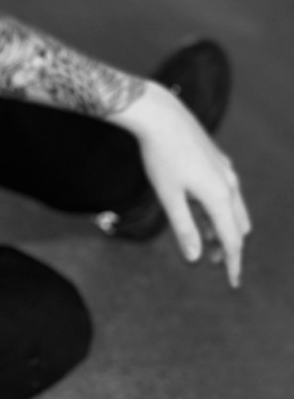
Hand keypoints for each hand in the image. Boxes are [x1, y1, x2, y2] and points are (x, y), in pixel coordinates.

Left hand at [117, 80, 250, 287]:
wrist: (159, 115)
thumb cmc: (160, 157)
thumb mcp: (169, 197)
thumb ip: (184, 228)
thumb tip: (194, 258)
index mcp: (219, 197)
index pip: (232, 241)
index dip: (232, 264)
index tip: (232, 283)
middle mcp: (229, 184)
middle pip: (237, 226)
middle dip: (228, 246)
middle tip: (212, 262)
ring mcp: (224, 169)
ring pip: (233, 208)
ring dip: (222, 227)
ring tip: (205, 240)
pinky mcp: (216, 158)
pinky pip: (225, 191)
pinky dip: (218, 208)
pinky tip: (200, 209)